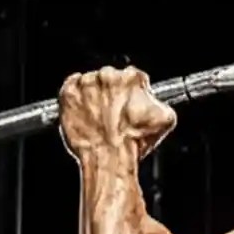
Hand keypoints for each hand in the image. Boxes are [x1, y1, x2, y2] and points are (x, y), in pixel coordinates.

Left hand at [58, 66, 175, 159]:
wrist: (108, 157)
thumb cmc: (133, 141)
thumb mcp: (165, 121)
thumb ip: (161, 103)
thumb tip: (154, 102)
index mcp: (131, 78)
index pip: (134, 78)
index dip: (135, 93)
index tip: (132, 104)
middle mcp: (107, 76)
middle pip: (112, 78)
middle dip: (114, 94)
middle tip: (116, 114)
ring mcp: (85, 83)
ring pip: (91, 83)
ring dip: (96, 96)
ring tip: (100, 117)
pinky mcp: (68, 93)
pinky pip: (71, 87)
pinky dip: (77, 97)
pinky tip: (86, 113)